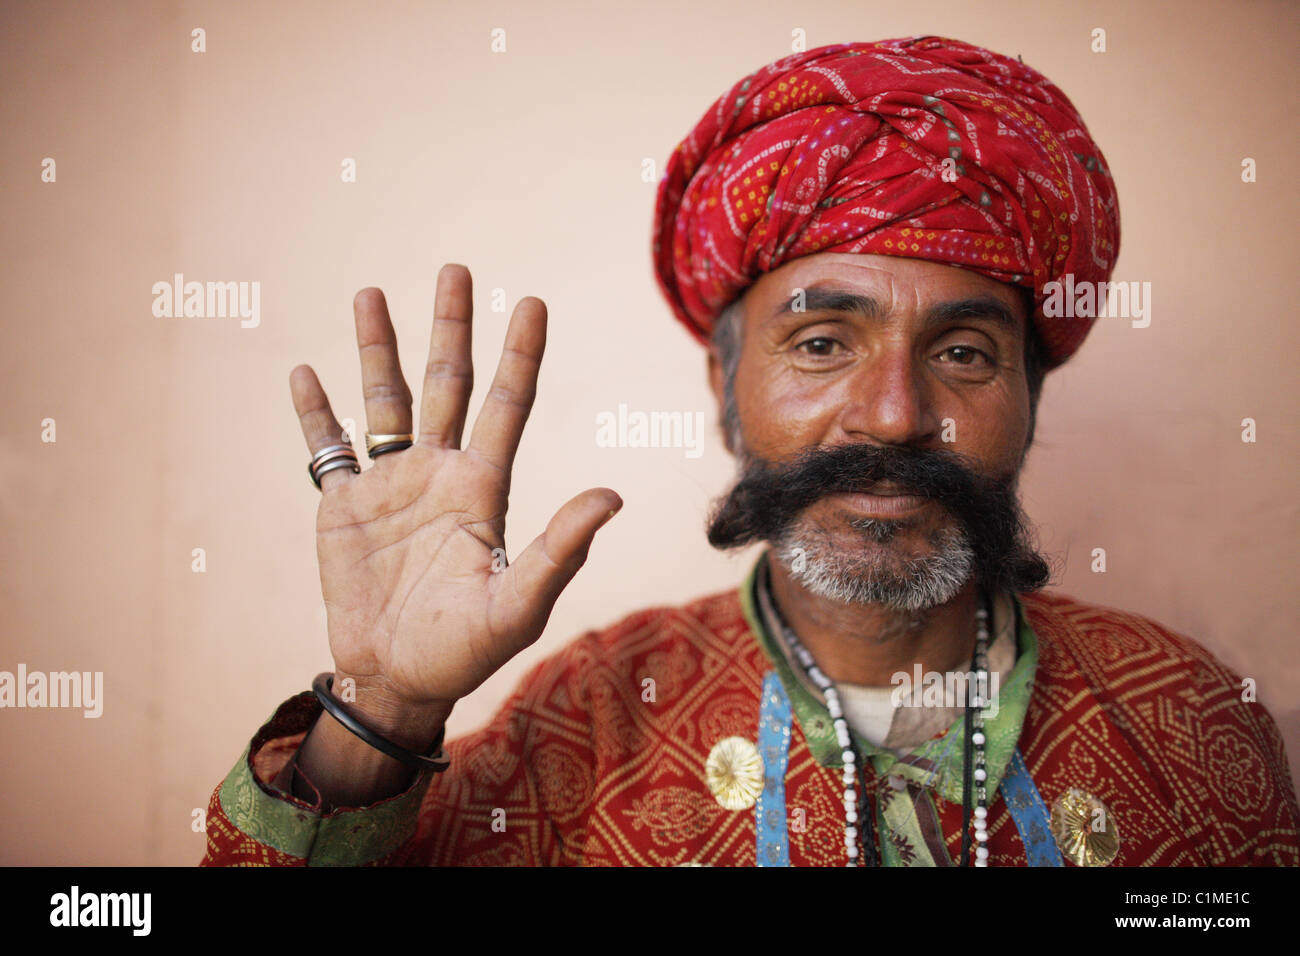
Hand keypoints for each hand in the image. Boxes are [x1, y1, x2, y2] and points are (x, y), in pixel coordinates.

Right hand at [290, 264, 621, 727]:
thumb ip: (559, 550)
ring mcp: (389, 486)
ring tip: (371, 292)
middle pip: (447, 384)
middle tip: (457, 269)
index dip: (521, 355)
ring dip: (378, 348)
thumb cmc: (465, 651)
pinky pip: (326, 448)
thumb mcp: (516, 605)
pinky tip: (304, 372)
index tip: (534, 302)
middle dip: (452, 328)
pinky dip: (315, 413)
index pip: (507, 406)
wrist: (397, 680)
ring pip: (385, 401)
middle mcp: (439, 473)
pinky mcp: (342, 508)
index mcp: (483, 488)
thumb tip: (613, 496)